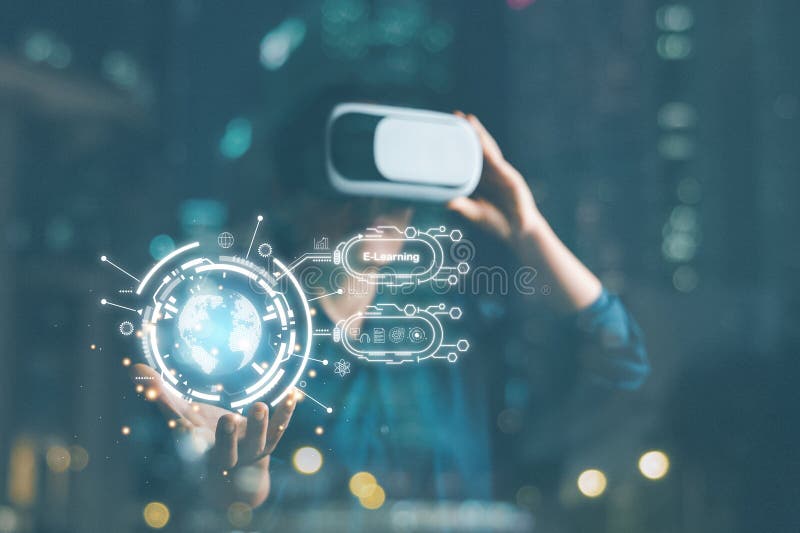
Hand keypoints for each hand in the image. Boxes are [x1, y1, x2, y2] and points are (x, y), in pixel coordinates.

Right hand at [131, 364, 295, 506]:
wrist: (236, 471)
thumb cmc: (206, 436)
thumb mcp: (183, 416)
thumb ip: (161, 394)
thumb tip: (135, 367)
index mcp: (201, 448)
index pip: (190, 440)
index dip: (186, 433)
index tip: (183, 425)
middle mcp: (227, 454)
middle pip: (226, 450)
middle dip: (227, 438)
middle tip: (227, 420)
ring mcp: (251, 451)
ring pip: (258, 442)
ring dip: (260, 426)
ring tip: (259, 406)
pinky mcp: (270, 443)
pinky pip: (281, 429)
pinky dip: (286, 413)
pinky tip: (293, 395)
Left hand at [448, 112, 601, 310]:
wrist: (519, 231)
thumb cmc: (497, 223)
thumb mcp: (474, 213)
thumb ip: (461, 206)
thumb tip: (444, 202)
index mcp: (481, 180)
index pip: (467, 158)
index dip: (458, 145)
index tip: (446, 130)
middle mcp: (490, 172)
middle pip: (477, 147)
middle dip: (467, 132)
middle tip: (455, 115)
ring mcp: (501, 172)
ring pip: (488, 148)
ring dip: (478, 133)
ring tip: (468, 119)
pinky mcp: (509, 175)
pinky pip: (496, 159)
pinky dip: (488, 148)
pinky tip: (481, 138)